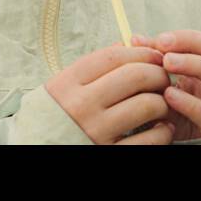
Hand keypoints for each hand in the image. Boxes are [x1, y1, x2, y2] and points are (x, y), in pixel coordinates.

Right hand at [44, 42, 174, 143]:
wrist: (36, 153)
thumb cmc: (55, 118)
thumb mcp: (62, 88)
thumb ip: (91, 68)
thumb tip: (123, 47)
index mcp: (69, 84)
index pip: (114, 57)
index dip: (141, 52)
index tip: (154, 55)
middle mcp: (82, 106)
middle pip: (135, 76)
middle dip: (158, 73)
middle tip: (164, 78)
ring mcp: (96, 132)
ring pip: (146, 105)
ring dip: (163, 102)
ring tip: (163, 104)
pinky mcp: (109, 154)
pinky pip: (148, 140)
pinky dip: (163, 133)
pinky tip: (162, 129)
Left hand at [131, 30, 200, 141]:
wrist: (173, 142)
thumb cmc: (170, 107)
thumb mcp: (162, 82)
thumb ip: (151, 61)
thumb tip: (134, 39)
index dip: (188, 37)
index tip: (160, 40)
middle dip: (193, 45)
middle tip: (164, 51)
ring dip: (196, 65)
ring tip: (167, 64)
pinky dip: (191, 102)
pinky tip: (169, 95)